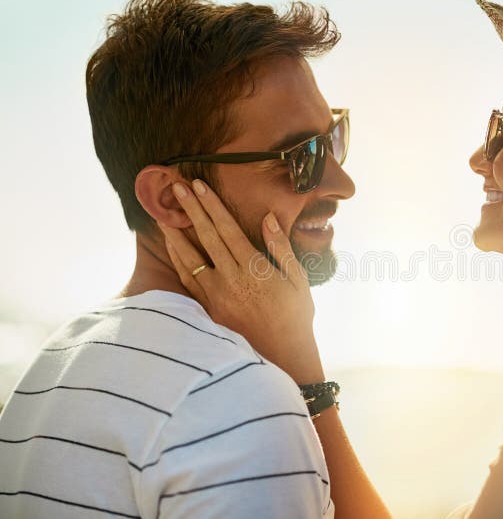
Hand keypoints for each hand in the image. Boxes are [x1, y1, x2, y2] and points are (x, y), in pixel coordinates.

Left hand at [158, 179, 323, 383]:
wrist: (284, 355)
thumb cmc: (296, 315)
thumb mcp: (298, 279)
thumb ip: (281, 248)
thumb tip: (269, 218)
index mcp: (255, 269)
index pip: (228, 229)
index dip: (212, 205)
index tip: (200, 186)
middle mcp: (232, 279)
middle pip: (207, 237)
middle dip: (191, 210)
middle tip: (177, 187)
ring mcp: (218, 295)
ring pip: (190, 258)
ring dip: (176, 234)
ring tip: (164, 214)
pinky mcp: (210, 309)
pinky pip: (188, 279)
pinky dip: (178, 260)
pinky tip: (172, 246)